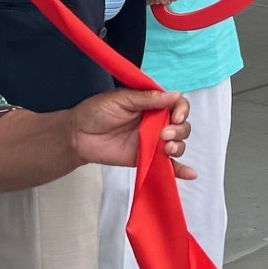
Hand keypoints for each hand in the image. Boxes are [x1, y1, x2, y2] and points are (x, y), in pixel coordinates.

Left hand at [69, 88, 195, 174]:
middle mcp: (155, 122)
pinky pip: (168, 165)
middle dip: (179, 130)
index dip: (181, 110)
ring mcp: (152, 141)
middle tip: (164, 134)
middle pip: (181, 125)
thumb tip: (174, 95)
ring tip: (166, 148)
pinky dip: (180, 170)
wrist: (78, 136)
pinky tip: (189, 173)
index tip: (175, 117)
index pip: (177, 104)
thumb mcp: (120, 99)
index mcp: (151, 103)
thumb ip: (147, 99)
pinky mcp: (147, 159)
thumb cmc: (96, 112)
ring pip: (178, 144)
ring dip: (178, 146)